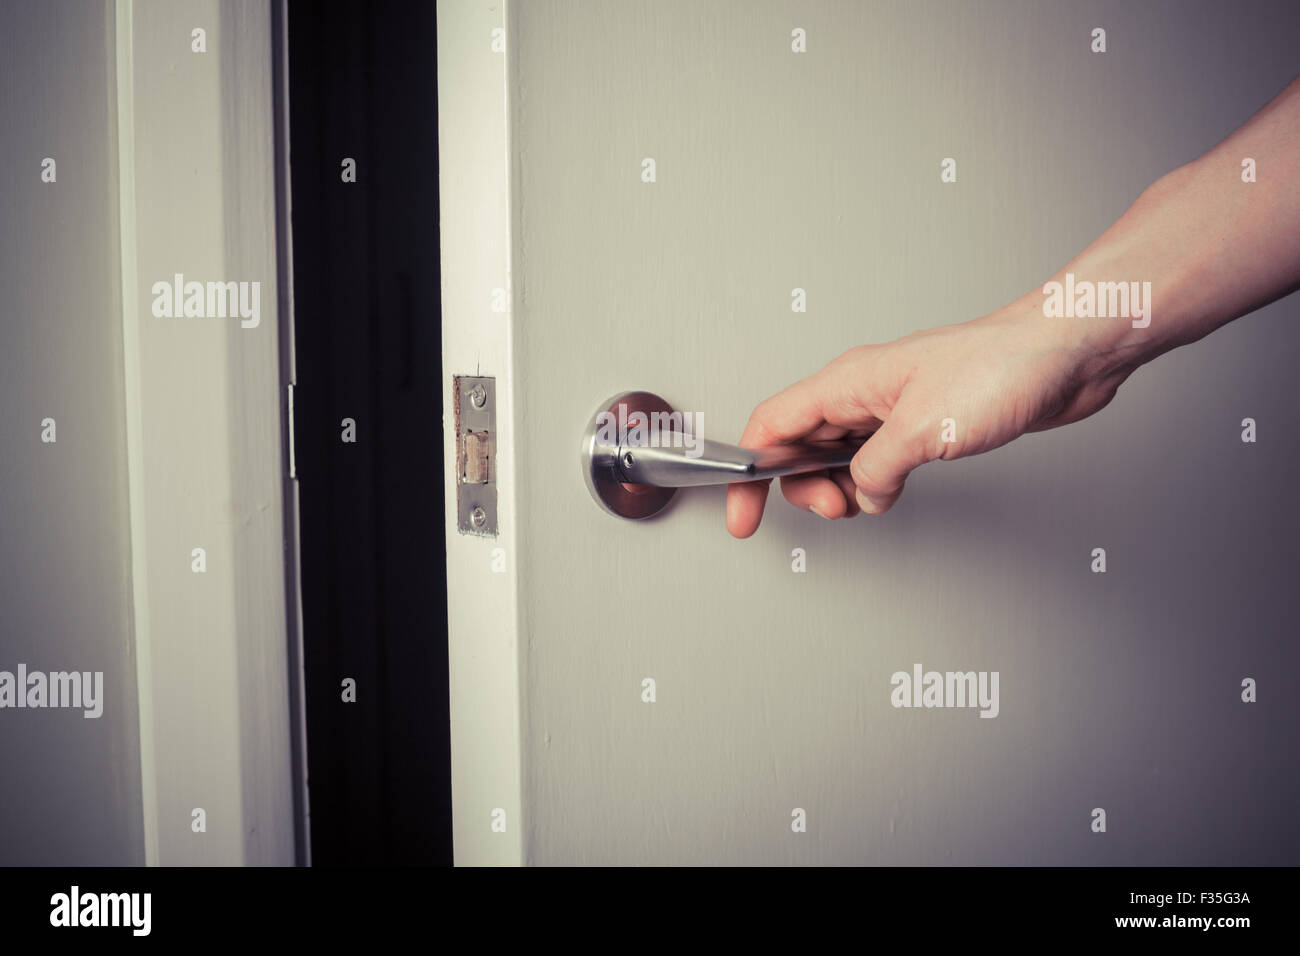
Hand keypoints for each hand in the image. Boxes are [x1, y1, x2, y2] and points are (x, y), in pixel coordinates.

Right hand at [725, 302, 1136, 536]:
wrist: (1065, 356)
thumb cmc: (1000, 368)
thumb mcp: (921, 430)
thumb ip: (875, 470)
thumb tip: (863, 494)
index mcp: (847, 382)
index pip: (770, 427)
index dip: (747, 473)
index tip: (742, 515)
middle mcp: (862, 393)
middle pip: (799, 447)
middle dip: (804, 488)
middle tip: (835, 509)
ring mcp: (891, 408)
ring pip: (837, 458)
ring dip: (843, 489)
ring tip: (868, 500)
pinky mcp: (922, 423)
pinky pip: (876, 461)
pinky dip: (876, 484)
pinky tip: (895, 490)